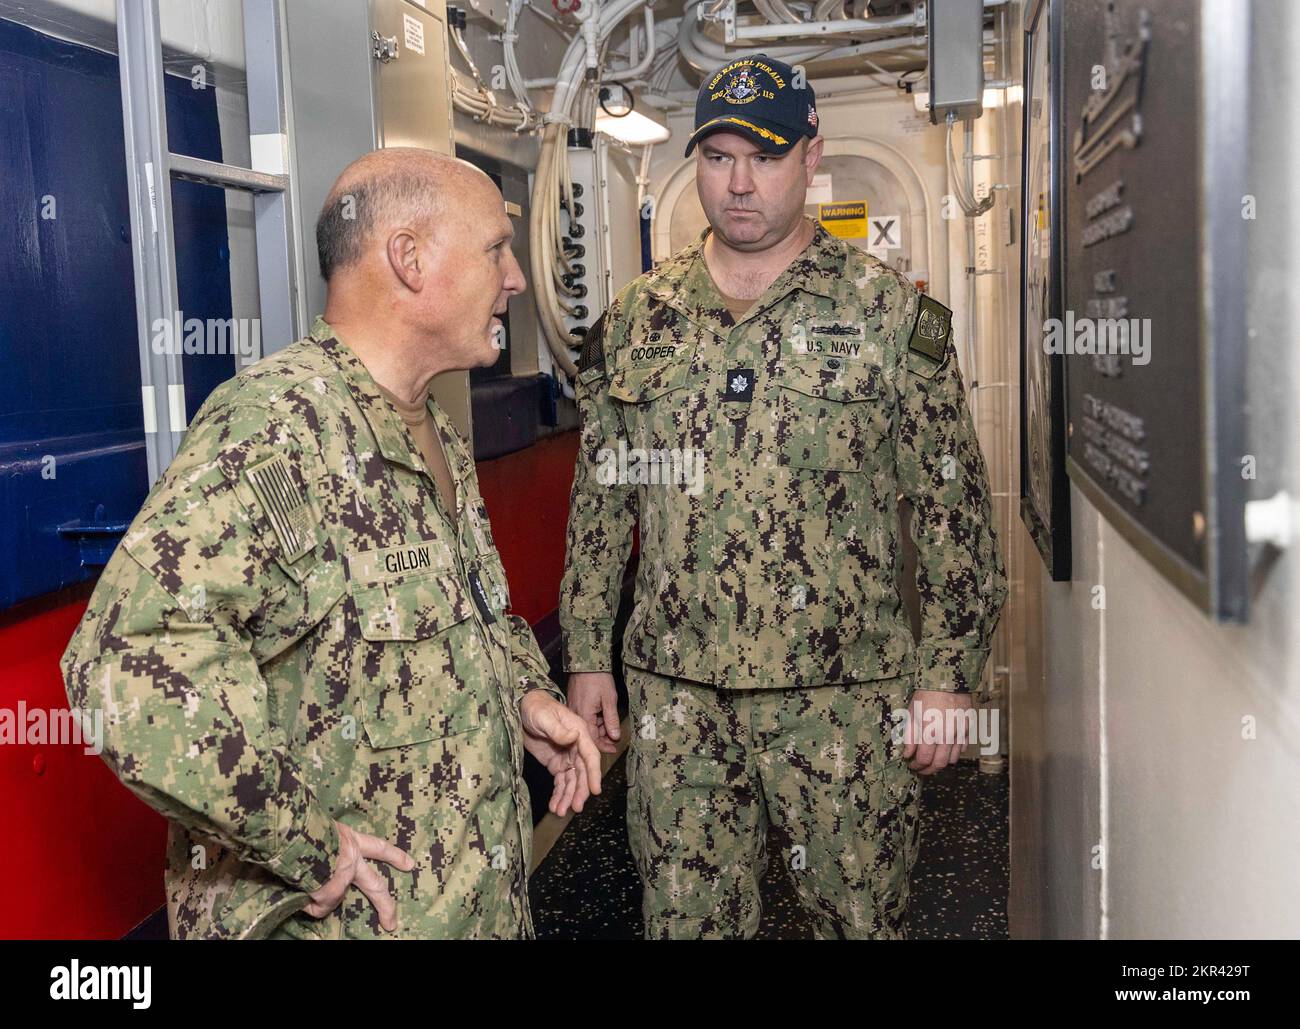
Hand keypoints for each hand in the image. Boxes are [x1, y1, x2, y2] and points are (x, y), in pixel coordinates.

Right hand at [304, 821, 414, 931]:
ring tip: (308, 887)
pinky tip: (300, 892)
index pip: (377, 847)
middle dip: (385, 905)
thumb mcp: (323, 828)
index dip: (394, 856)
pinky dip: (307, 902)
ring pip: (335, 898)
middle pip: (374, 886)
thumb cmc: (304, 825)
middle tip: (392, 922)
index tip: (410, 864)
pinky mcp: (330, 893)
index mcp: (350, 840)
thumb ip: (330, 844)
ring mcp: (342, 877)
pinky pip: (317, 906)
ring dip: (321, 898)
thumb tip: (322, 860)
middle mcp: (351, 859)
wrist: (296, 833)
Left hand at [521, 691, 602, 816]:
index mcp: (580, 734)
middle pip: (583, 773)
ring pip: (572, 781)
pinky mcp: (556, 764)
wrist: (522, 710)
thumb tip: (573, 737)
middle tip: (575, 807)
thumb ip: (558, 729)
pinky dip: (559, 795)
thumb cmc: (536, 708)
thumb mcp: (545, 717)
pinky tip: (555, 806)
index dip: (594, 774)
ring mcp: (567, 757)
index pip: (591, 756)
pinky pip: (560, 782)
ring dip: (568, 797)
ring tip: (560, 811)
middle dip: (580, 791)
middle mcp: (577, 747)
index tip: (595, 791)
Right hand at [566, 671, 621, 754]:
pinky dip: (594, 720)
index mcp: (583, 715)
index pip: (592, 739)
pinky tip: (602, 717)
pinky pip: (584, 717)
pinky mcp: (574, 704)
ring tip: (611, 726)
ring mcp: (574, 709)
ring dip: (599, 728)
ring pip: (587, 725)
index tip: (614, 748)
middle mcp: (575, 714)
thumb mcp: (609, 699)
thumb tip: (615, 736)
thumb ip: (611, 720)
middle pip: (589, 733)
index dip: (604, 746)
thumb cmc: (598, 678)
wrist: (586, 662)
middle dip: (603, 737)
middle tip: (615, 739)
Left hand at [901, 689, 972, 774]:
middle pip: (939, 764)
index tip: (911, 765)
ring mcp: (959, 734)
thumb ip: (910, 736)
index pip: (924, 759)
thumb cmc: (926, 695)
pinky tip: (945, 749)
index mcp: (930, 733)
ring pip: (952, 759)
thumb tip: (907, 754)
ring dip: (941, 763)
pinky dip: (953, 753)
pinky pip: (962, 749)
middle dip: (928, 770)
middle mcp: (946, 737)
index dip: (916, 766)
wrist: (948, 680)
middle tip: (921, 769)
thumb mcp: (912, 713)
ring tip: (932, 760)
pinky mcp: (968, 729)